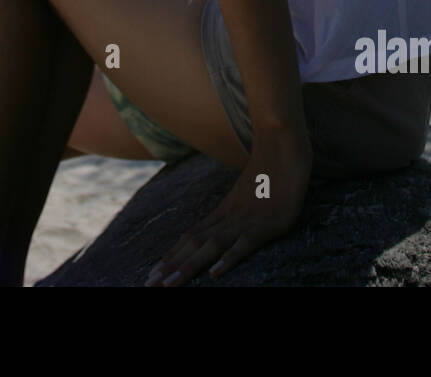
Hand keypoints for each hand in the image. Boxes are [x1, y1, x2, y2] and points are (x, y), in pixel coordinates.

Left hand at [145, 134, 311, 285]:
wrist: (281, 145)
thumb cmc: (270, 172)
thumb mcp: (249, 196)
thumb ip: (237, 211)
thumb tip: (225, 225)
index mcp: (222, 213)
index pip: (190, 238)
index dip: (172, 257)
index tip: (153, 274)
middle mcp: (227, 218)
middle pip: (193, 245)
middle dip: (170, 267)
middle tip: (148, 285)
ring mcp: (244, 221)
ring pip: (210, 247)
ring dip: (188, 267)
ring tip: (169, 285)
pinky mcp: (264, 225)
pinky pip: (244, 244)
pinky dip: (229, 259)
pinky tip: (215, 274)